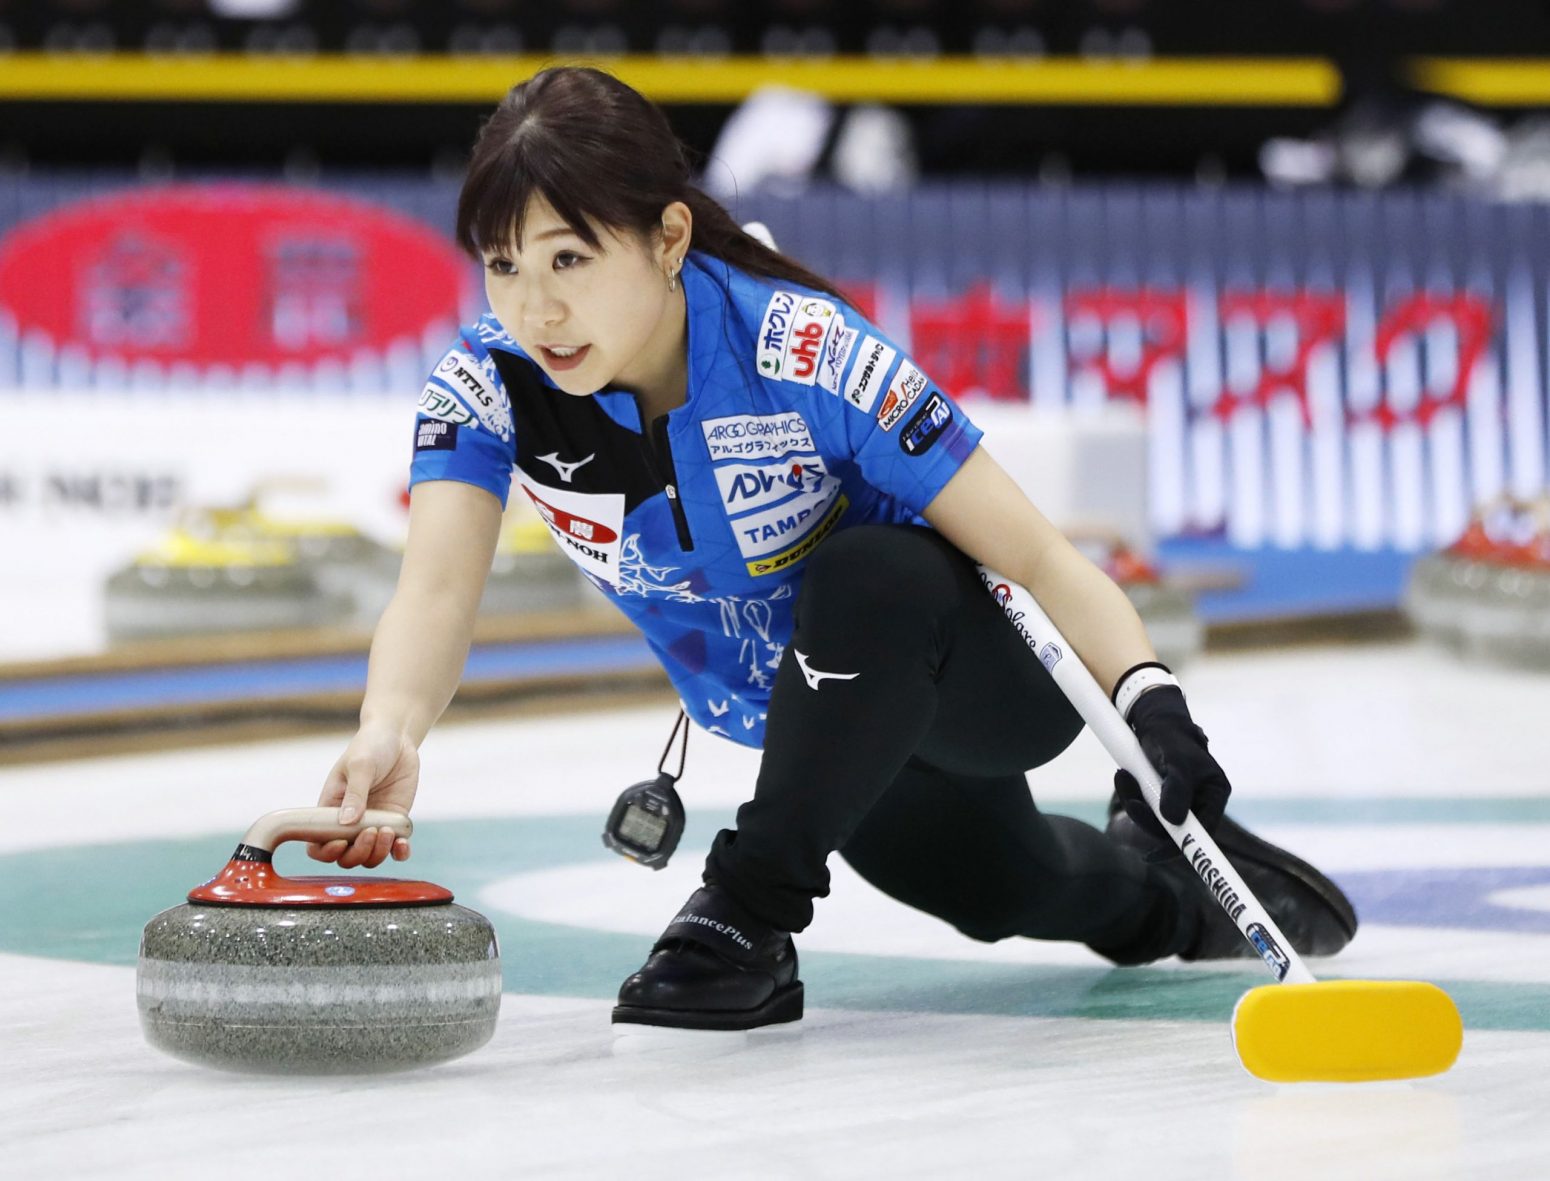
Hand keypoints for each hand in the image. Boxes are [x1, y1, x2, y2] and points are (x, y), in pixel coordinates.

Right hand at [308, 724, 420, 867]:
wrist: (396, 738)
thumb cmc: (369, 746)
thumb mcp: (360, 765)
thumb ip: (355, 793)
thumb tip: (347, 823)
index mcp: (330, 810)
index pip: (317, 844)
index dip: (326, 852)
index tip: (341, 841)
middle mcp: (349, 823)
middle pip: (346, 857)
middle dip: (358, 853)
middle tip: (372, 831)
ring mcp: (372, 825)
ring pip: (370, 857)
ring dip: (377, 853)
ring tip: (388, 830)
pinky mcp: (394, 822)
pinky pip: (395, 849)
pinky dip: (399, 853)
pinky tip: (402, 844)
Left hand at [1117, 685, 1230, 835]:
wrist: (1153, 718)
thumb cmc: (1170, 736)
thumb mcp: (1175, 761)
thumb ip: (1175, 790)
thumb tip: (1172, 821)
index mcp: (1214, 793)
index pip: (1202, 832)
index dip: (1179, 848)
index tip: (1152, 855)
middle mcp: (1201, 800)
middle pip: (1174, 828)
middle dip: (1147, 818)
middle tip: (1130, 801)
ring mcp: (1180, 799)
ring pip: (1154, 818)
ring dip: (1135, 803)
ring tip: (1123, 777)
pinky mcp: (1161, 794)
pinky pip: (1144, 806)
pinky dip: (1131, 795)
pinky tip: (1123, 776)